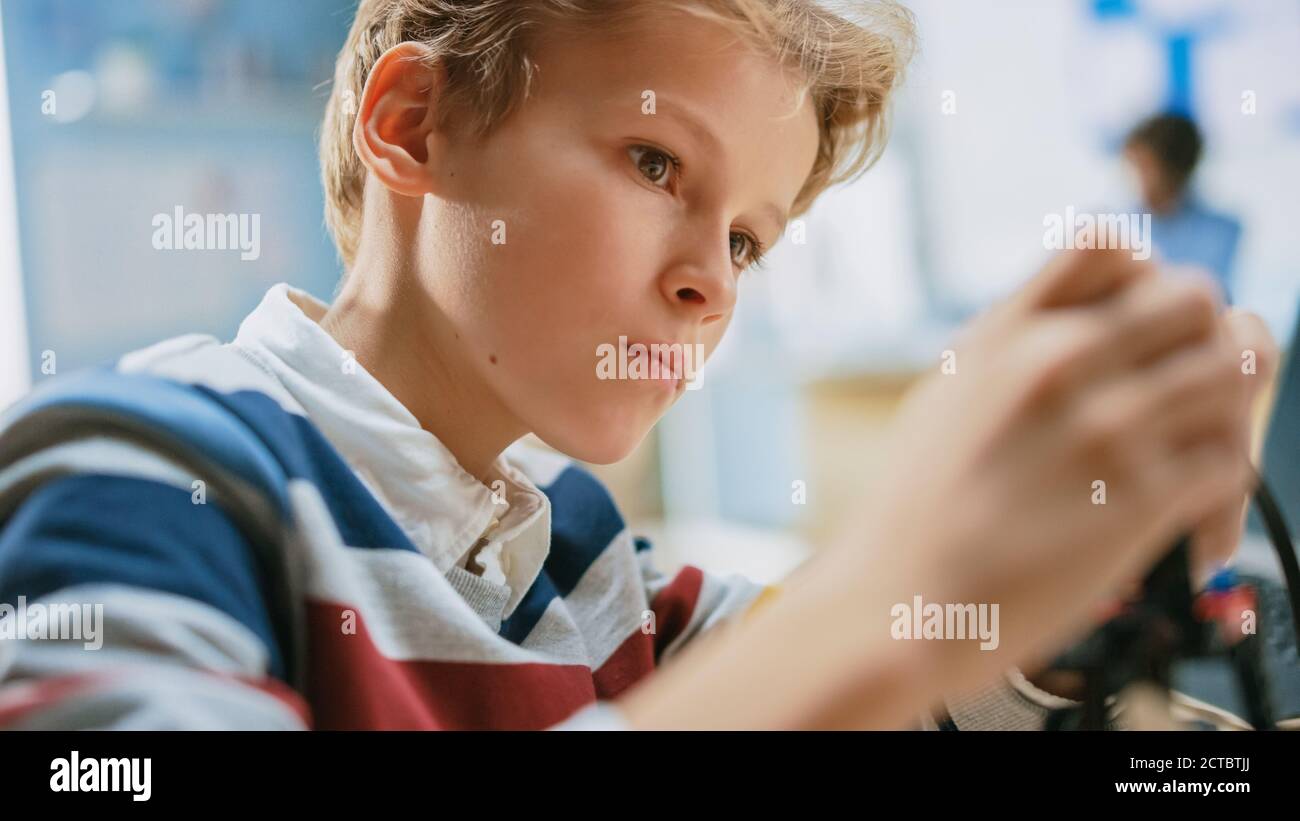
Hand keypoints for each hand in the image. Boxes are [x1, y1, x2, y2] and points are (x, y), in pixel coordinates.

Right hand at [810, 248, 1258, 715]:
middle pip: (1197, 296)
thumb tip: (1082, 319)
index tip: (1137, 325)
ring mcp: (1105, 428)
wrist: (898, 604)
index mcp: (1006, 333)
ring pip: (1237, 369)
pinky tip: (1189, 523)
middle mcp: (1059, 363)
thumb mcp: (944, 394)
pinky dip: (1225, 494)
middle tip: (1184, 389)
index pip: (1112, 242)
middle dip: (1204, 338)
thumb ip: (1012, 346)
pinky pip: (1234, 462)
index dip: (1143, 276)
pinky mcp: (1140, 500)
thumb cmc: (914, 511)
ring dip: (1229, 410)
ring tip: (1198, 450)